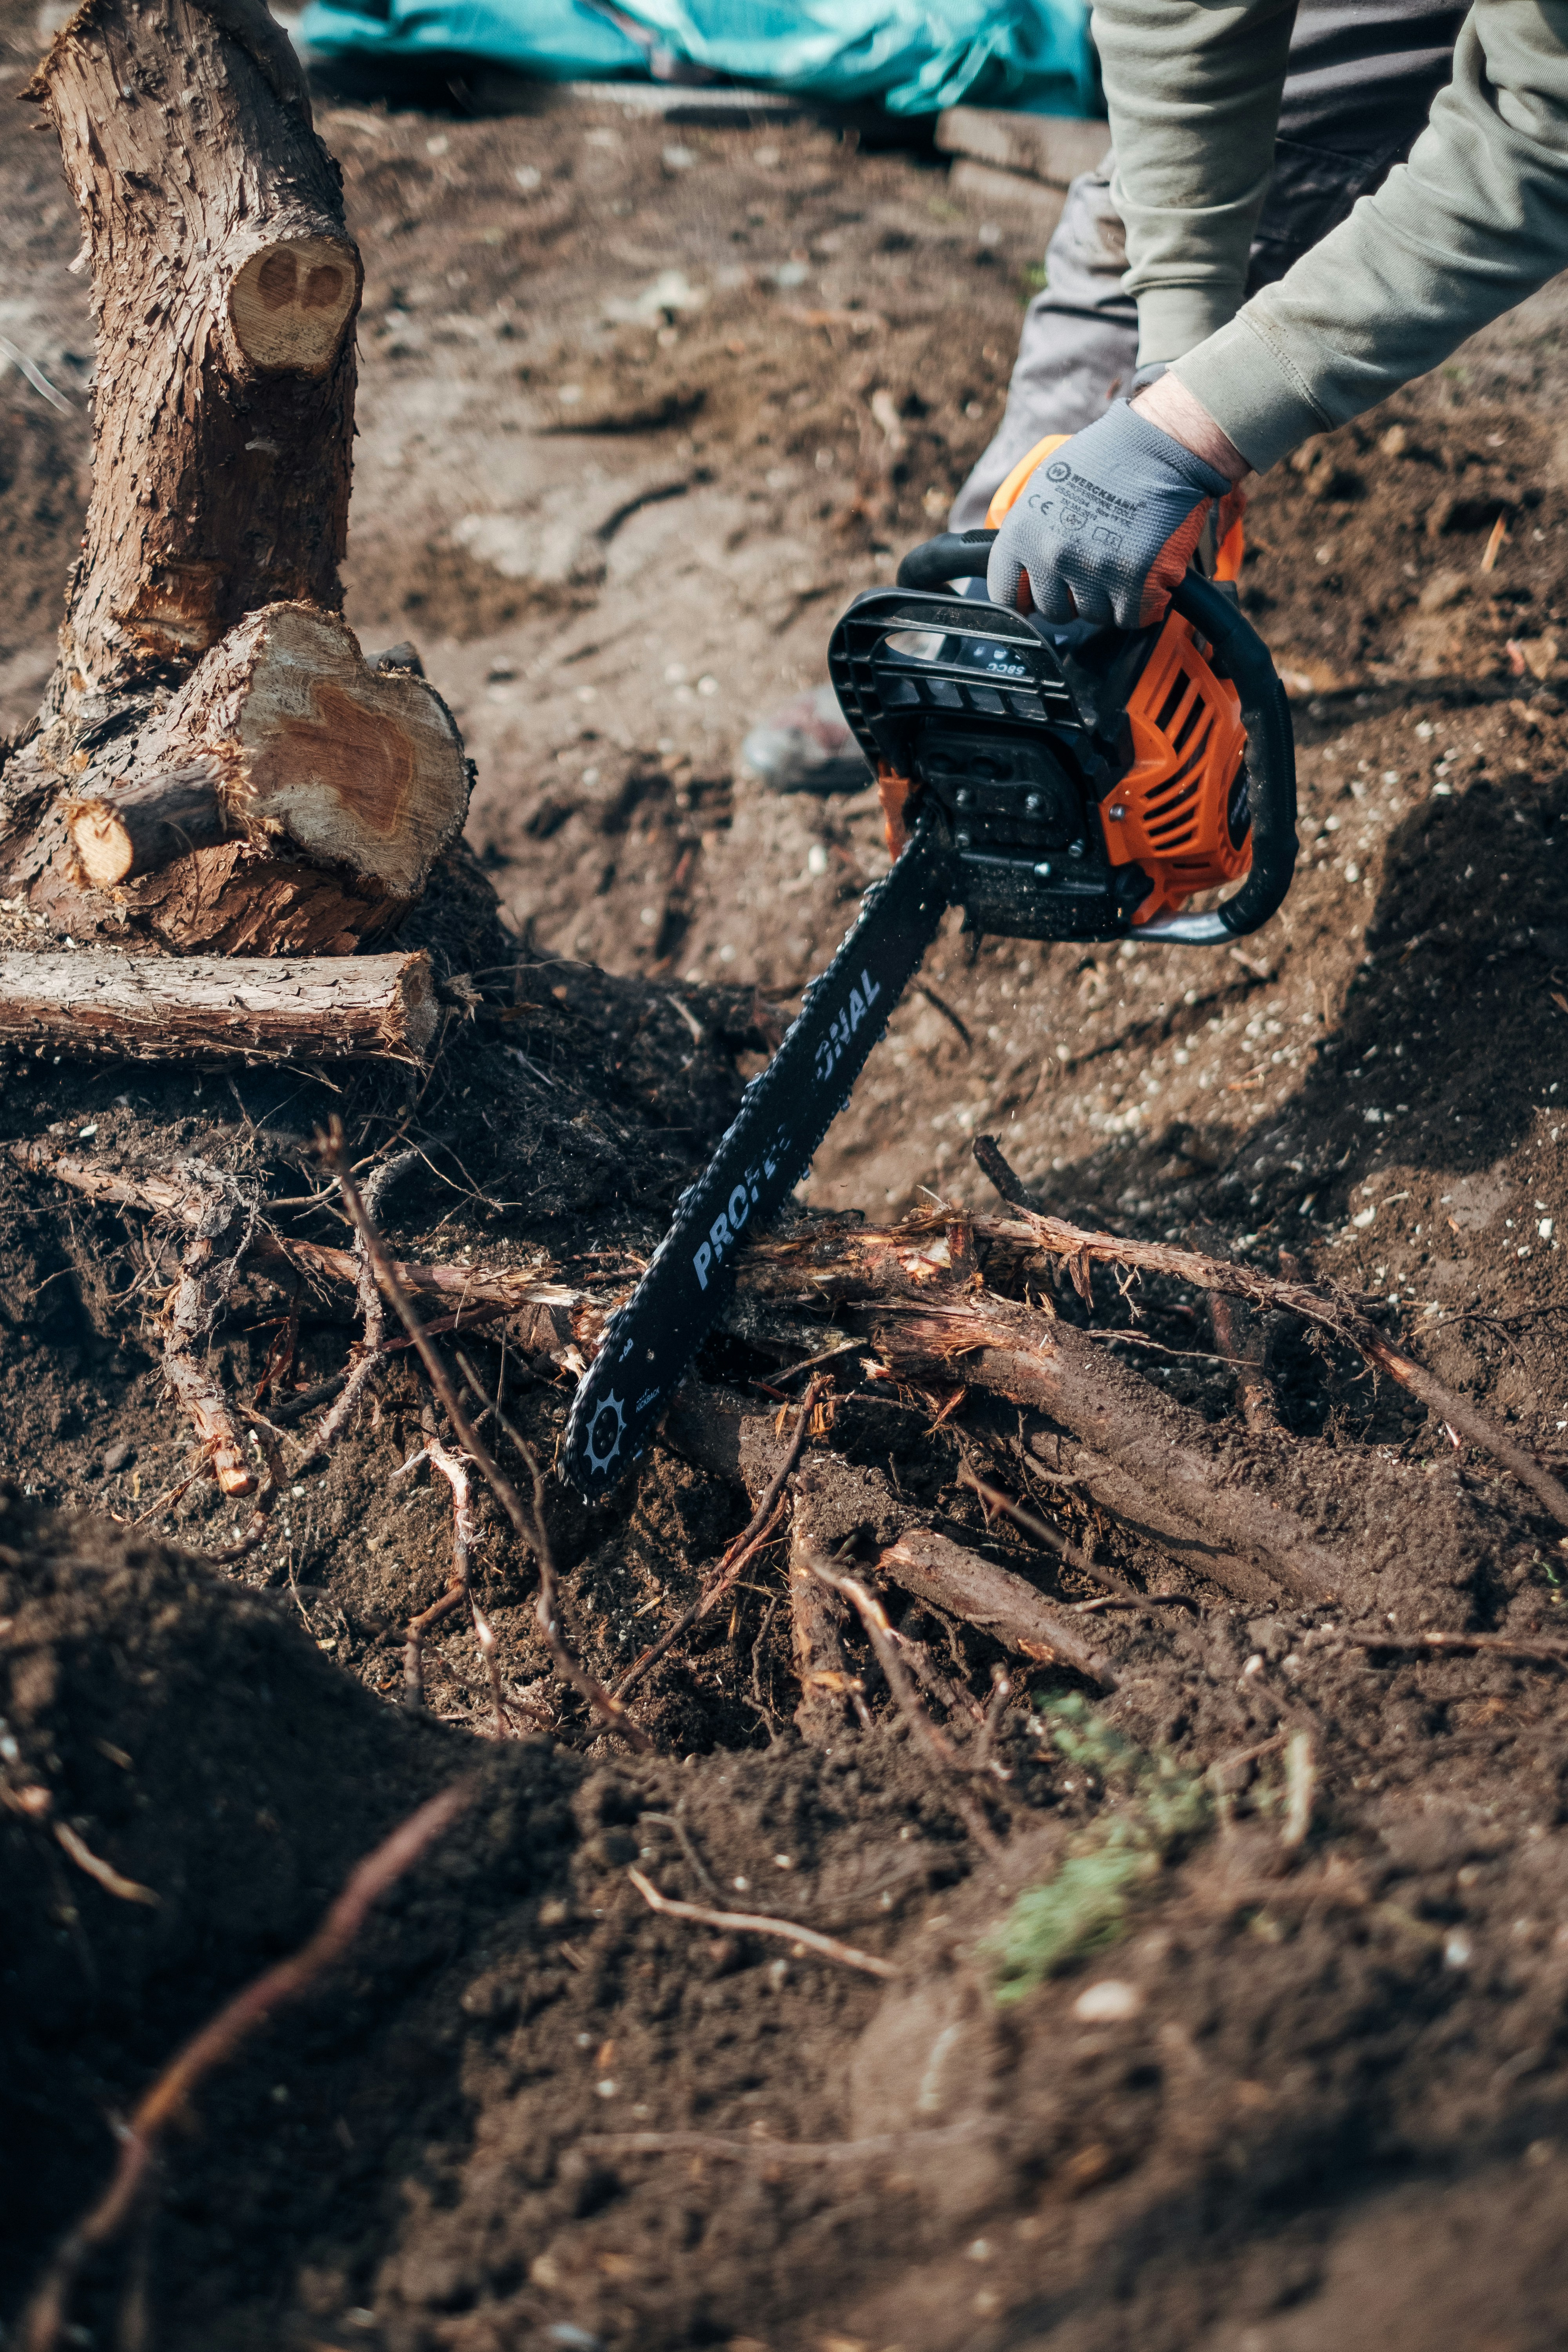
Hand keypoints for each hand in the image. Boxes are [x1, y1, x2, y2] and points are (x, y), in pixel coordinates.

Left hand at [985, 402, 1234, 628]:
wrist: (1162, 446)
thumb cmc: (1107, 459)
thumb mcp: (1047, 485)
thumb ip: (1030, 531)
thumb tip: (1021, 569)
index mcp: (1023, 532)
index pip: (1006, 595)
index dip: (1027, 597)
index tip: (1039, 594)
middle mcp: (1052, 556)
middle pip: (1054, 611)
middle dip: (1073, 595)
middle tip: (1093, 566)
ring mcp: (1093, 571)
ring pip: (1093, 615)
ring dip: (1109, 597)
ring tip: (1121, 557)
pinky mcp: (1135, 583)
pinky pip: (1131, 618)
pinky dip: (1141, 602)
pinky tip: (1145, 572)